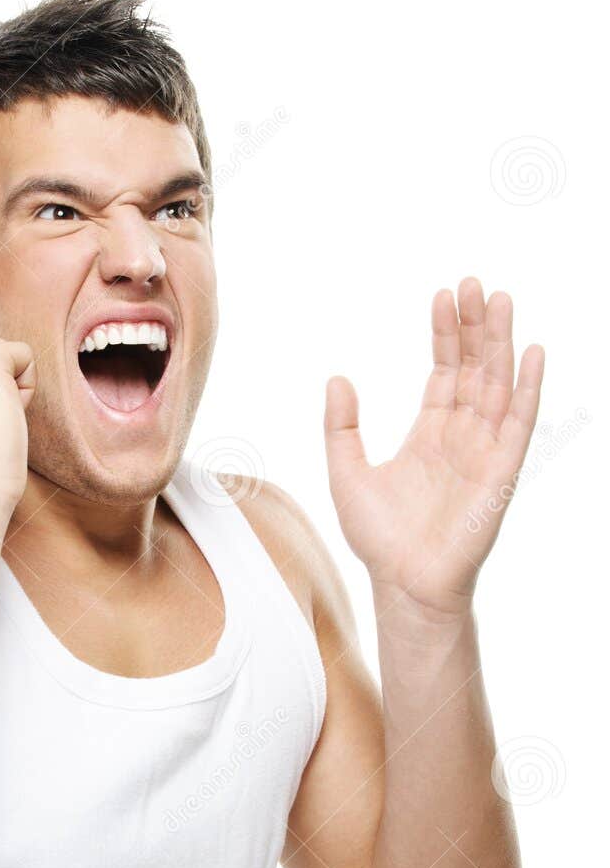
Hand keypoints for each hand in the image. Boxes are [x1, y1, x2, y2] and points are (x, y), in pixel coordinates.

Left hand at [323, 276, 545, 617]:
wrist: (403, 584)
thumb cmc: (379, 539)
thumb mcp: (346, 473)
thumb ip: (341, 428)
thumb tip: (337, 379)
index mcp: (430, 433)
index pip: (444, 371)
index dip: (445, 334)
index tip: (443, 295)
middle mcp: (461, 437)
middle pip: (474, 368)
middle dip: (474, 326)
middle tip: (473, 282)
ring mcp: (484, 452)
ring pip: (497, 385)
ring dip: (500, 343)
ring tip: (499, 299)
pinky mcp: (500, 472)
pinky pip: (518, 423)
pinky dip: (527, 387)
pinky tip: (530, 352)